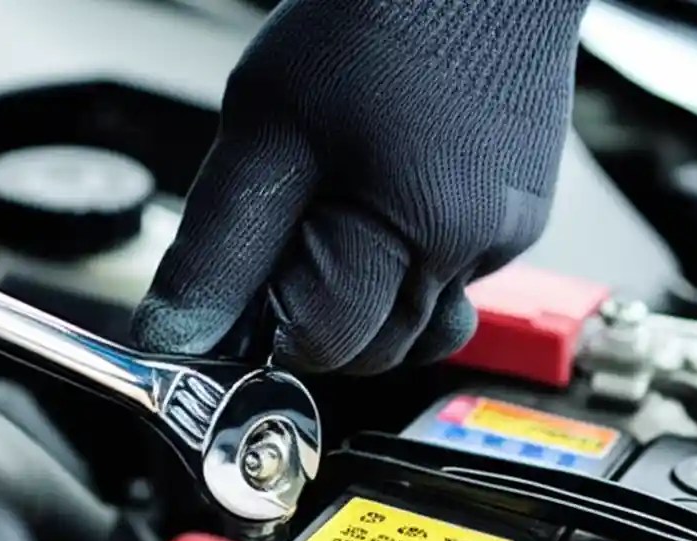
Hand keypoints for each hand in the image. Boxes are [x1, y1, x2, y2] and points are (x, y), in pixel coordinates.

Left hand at [133, 0, 589, 374]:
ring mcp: (502, 238)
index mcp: (411, 221)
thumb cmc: (370, 24)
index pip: (322, 344)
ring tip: (338, 228)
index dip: (269, 327)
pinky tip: (386, 207)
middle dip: (316, 321)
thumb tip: (178, 337)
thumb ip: (220, 247)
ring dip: (363, 306)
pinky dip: (405, 270)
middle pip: (372, 353)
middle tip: (288, 246)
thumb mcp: (262, 127)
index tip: (245, 298)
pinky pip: (448, 289)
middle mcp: (469, 244)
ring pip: (412, 332)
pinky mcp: (519, 225)